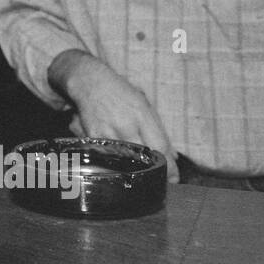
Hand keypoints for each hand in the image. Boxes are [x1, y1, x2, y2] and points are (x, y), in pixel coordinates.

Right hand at [52, 50, 178, 182]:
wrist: (90, 83)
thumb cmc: (120, 93)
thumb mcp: (144, 104)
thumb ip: (158, 130)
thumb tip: (172, 156)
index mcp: (141, 114)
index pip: (160, 147)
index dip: (169, 167)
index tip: (174, 179)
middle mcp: (125, 125)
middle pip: (144, 158)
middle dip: (154, 172)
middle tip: (161, 180)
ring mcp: (107, 132)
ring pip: (126, 161)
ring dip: (135, 170)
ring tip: (142, 175)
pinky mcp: (93, 138)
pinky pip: (109, 157)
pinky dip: (116, 162)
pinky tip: (119, 163)